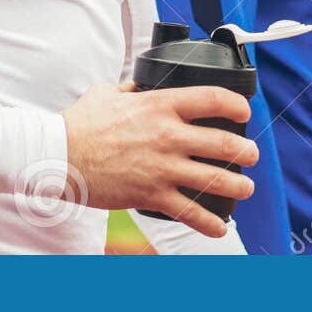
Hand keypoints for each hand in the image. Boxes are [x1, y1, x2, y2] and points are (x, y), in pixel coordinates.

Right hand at [58, 81, 258, 237]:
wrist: (60, 155)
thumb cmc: (80, 123)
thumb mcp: (107, 92)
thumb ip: (132, 89)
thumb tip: (141, 86)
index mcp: (159, 105)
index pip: (211, 99)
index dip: (236, 105)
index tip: (243, 112)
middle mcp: (167, 135)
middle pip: (224, 143)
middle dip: (246, 152)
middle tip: (251, 156)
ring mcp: (162, 167)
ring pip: (215, 180)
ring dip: (238, 187)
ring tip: (245, 188)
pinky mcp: (152, 195)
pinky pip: (190, 213)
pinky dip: (210, 223)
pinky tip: (219, 226)